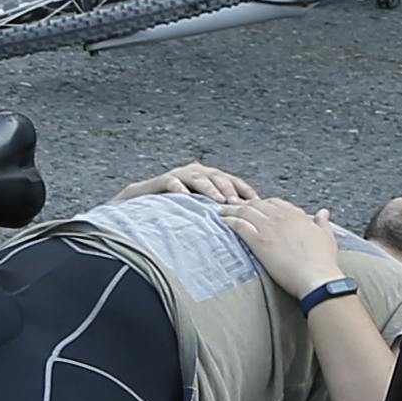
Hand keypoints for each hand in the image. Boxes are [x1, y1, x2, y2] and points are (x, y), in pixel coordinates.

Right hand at [123, 158, 267, 204]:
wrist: (144, 203)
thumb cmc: (179, 210)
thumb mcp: (204, 211)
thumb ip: (221, 212)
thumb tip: (248, 227)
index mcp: (210, 178)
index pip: (232, 180)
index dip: (245, 189)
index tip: (258, 202)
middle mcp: (197, 172)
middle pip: (218, 177)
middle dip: (229, 188)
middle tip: (238, 203)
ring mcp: (179, 175)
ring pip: (198, 177)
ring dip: (209, 188)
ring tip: (219, 200)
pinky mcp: (162, 180)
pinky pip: (171, 182)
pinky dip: (179, 188)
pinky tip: (186, 196)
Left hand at [227, 193, 344, 289]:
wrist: (317, 278)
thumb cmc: (324, 261)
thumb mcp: (327, 237)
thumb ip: (322, 223)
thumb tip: (323, 212)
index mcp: (296, 215)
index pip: (274, 202)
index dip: (262, 203)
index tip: (254, 206)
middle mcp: (281, 217)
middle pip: (256, 204)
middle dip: (243, 203)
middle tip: (232, 205)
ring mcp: (269, 228)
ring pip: (245, 211)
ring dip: (231, 209)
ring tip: (221, 210)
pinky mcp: (259, 242)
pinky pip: (239, 225)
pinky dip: (228, 221)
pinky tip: (221, 220)